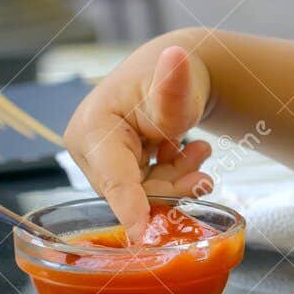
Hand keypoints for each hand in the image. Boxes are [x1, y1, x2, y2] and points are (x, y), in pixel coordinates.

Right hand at [63, 38, 214, 240]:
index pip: (113, 178)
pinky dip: (172, 176)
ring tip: (201, 153)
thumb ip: (174, 86)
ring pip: (141, 191)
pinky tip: (190, 154)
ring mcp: (102, 159)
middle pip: (129, 191)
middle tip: (204, 178)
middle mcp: (89, 149)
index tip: (141, 236)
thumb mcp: (175, 87)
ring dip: (176, 180)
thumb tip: (176, 57)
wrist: (174, 69)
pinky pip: (146, 186)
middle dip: (169, 189)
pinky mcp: (118, 166)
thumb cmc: (169, 76)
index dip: (129, 207)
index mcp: (92, 130)